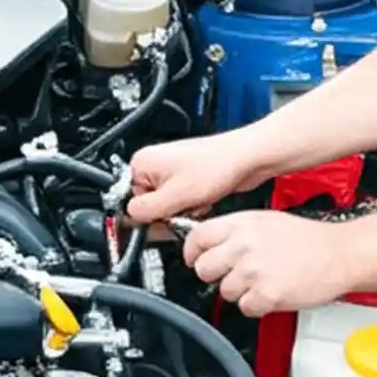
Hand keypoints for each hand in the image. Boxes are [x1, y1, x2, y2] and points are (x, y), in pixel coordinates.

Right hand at [127, 133, 262, 223]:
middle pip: (150, 203)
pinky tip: (204, 197)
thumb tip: (130, 217)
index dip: (151, 211)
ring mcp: (171, 169)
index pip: (131, 200)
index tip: (167, 212)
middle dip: (170, 210)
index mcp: (141, 162)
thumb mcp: (174, 197)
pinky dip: (193, 203)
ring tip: (199, 198)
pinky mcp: (187, 176)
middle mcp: (154, 163)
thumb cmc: (216, 166)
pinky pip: (182, 199)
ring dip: (184, 208)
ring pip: (168, 203)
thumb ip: (145, 210)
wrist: (247, 158)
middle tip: (187, 205)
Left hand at [183, 211, 354, 316]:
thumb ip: (232, 231)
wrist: (341, 253)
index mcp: (240, 224)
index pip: (196, 238)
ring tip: (261, 281)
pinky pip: (245, 307)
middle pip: (203, 269)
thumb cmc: (306, 238)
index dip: (192, 252)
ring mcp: (254, 270)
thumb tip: (205, 243)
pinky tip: (270, 292)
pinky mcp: (267, 293)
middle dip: (216, 275)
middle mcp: (243, 245)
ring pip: (224, 291)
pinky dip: (256, 305)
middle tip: (234, 274)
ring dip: (240, 292)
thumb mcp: (262, 220)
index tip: (195, 259)